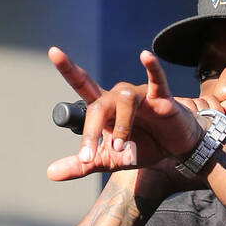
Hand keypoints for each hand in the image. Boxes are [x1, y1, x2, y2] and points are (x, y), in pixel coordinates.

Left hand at [45, 49, 225, 193]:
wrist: (175, 152)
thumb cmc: (143, 148)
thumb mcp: (109, 161)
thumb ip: (81, 165)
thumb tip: (50, 174)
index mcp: (104, 109)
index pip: (82, 86)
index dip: (68, 69)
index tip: (53, 51)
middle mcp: (118, 97)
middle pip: (99, 105)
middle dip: (91, 131)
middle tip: (88, 156)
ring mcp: (140, 95)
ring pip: (124, 101)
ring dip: (121, 127)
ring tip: (122, 149)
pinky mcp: (162, 99)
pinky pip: (157, 80)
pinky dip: (152, 68)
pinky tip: (145, 56)